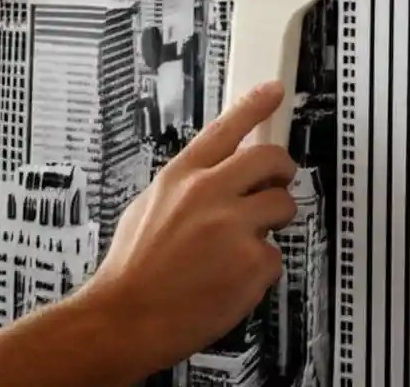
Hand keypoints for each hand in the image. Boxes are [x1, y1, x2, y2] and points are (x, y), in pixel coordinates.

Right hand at [85, 81, 298, 375]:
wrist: (125, 319)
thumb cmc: (132, 270)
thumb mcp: (148, 208)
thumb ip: (185, 187)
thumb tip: (214, 176)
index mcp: (180, 177)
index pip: (225, 128)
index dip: (254, 105)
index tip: (274, 90)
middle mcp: (209, 194)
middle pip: (271, 158)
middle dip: (281, 169)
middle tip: (277, 183)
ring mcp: (234, 227)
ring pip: (283, 206)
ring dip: (272, 223)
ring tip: (241, 246)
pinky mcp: (253, 262)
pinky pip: (275, 256)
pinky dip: (259, 271)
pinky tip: (232, 281)